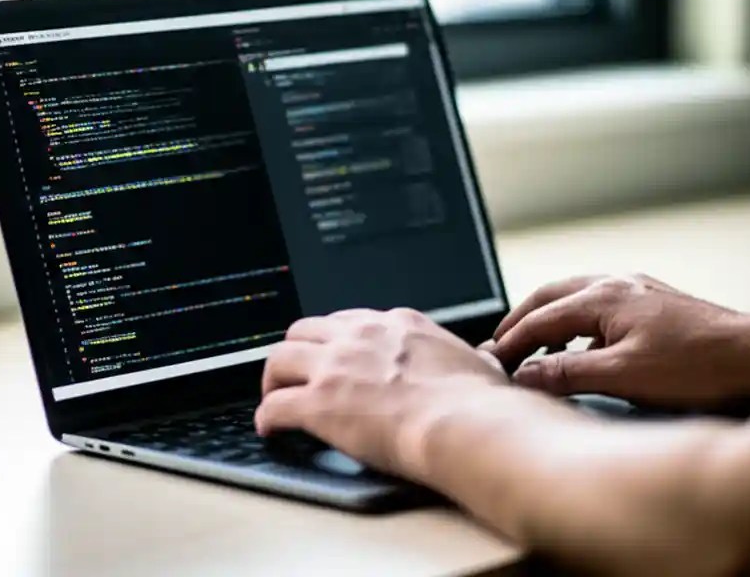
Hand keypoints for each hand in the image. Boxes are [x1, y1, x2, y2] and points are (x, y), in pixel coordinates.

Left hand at [257, 308, 509, 476]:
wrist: (466, 425)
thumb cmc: (480, 402)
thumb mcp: (478, 362)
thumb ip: (469, 358)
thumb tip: (481, 363)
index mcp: (397, 324)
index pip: (350, 320)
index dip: (336, 341)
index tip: (334, 356)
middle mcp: (361, 336)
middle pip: (305, 330)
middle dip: (296, 352)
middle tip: (296, 374)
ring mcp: (336, 368)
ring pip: (279, 359)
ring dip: (274, 379)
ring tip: (275, 396)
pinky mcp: (319, 404)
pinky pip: (275, 405)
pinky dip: (268, 417)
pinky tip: (270, 429)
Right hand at [488, 274, 749, 408]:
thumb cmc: (700, 365)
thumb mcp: (624, 377)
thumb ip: (568, 374)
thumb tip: (525, 375)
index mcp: (603, 297)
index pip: (539, 320)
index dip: (509, 344)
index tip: (488, 365)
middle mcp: (617, 284)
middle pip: (550, 296)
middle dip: (519, 320)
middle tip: (497, 346)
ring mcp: (638, 290)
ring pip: (575, 295)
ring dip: (546, 317)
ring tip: (529, 343)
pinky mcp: (655, 303)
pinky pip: (599, 303)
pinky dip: (575, 320)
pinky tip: (580, 344)